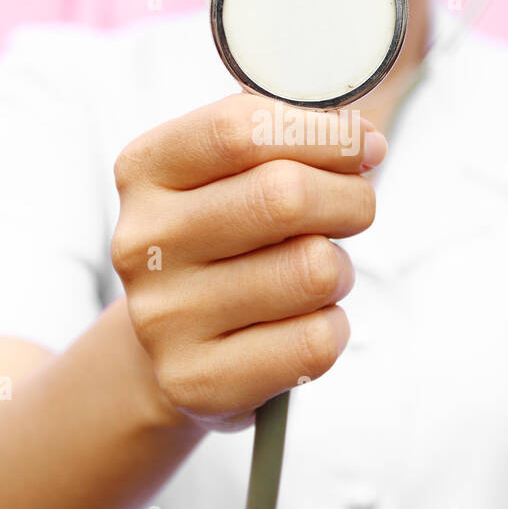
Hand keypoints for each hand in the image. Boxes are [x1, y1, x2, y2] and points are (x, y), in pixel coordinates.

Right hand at [110, 92, 385, 432]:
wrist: (173, 341)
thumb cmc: (228, 236)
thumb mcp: (235, 171)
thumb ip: (291, 138)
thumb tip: (365, 138)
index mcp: (146, 169)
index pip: (240, 129)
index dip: (322, 131)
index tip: (362, 144)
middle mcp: (142, 241)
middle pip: (284, 196)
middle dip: (349, 198)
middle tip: (354, 209)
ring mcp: (163, 316)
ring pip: (313, 270)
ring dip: (340, 268)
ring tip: (315, 273)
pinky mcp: (196, 379)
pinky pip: (315, 341)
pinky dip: (332, 326)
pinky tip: (301, 323)